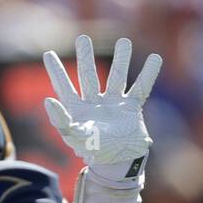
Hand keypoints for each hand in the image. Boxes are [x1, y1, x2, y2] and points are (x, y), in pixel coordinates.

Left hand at [43, 35, 161, 183]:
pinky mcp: (131, 108)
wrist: (118, 164)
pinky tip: (155, 58)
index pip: (64, 86)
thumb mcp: (75, 138)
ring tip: (124, 42)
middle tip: (83, 39)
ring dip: (121, 60)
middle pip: (88, 75)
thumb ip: (61, 120)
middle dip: (86, 57)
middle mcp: (94, 103)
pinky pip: (141, 88)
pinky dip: (148, 74)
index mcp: (77, 110)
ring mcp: (113, 104)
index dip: (56, 71)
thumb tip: (47, 100)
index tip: (48, 53)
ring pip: (116, 77)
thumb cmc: (94, 152)